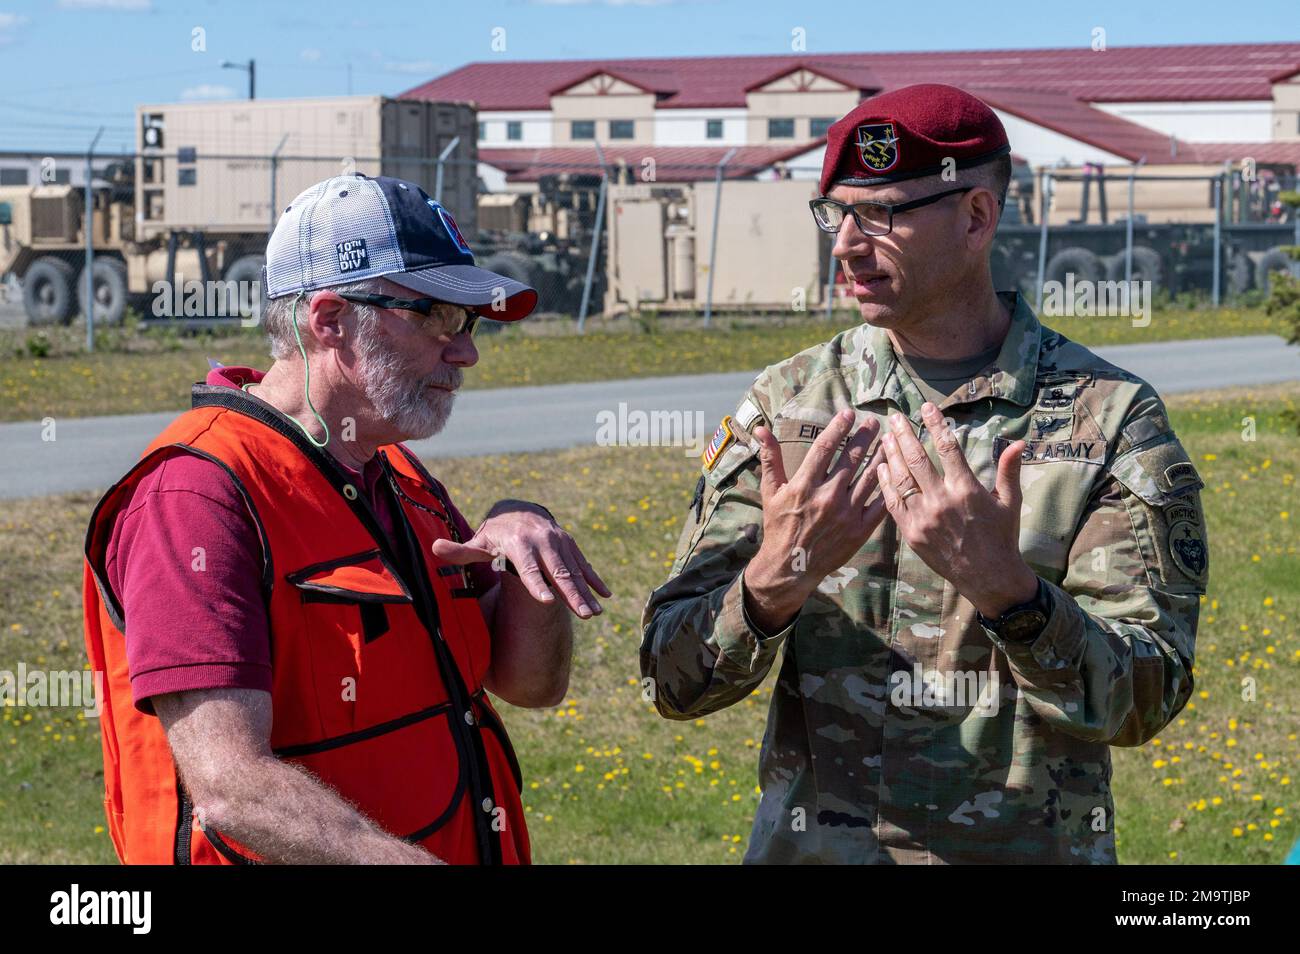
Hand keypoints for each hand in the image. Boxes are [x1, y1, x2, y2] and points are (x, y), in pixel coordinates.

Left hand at [429, 500, 610, 618]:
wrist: (519, 509)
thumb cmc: (493, 532)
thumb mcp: (477, 541)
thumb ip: (460, 551)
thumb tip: (434, 548)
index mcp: (519, 542)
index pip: (528, 566)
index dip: (537, 584)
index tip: (546, 602)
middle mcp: (542, 541)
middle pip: (558, 571)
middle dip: (571, 594)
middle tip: (584, 615)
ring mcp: (559, 542)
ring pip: (575, 570)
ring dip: (586, 591)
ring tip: (595, 614)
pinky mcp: (569, 545)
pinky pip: (583, 564)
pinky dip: (594, 579)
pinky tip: (605, 596)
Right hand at [744, 408, 887, 632]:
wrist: (791, 567)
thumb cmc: (778, 526)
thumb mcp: (770, 491)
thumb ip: (770, 458)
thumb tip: (761, 429)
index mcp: (804, 486)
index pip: (824, 448)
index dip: (838, 428)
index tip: (849, 413)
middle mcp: (826, 497)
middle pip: (850, 460)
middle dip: (864, 437)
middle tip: (874, 422)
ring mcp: (846, 514)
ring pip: (868, 478)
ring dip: (879, 457)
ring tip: (888, 441)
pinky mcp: (859, 530)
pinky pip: (878, 504)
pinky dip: (886, 487)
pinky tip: (892, 472)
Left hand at [876, 403, 1037, 617]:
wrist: (988, 577)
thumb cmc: (1002, 537)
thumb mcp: (1010, 502)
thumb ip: (1009, 470)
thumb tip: (1018, 442)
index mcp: (966, 490)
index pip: (947, 448)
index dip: (935, 424)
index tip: (926, 408)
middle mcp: (942, 501)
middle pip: (916, 459)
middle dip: (904, 434)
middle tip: (895, 416)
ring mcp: (923, 518)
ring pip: (901, 479)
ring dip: (891, 454)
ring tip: (885, 436)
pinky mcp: (911, 533)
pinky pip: (893, 503)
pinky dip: (886, 483)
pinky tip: (881, 467)